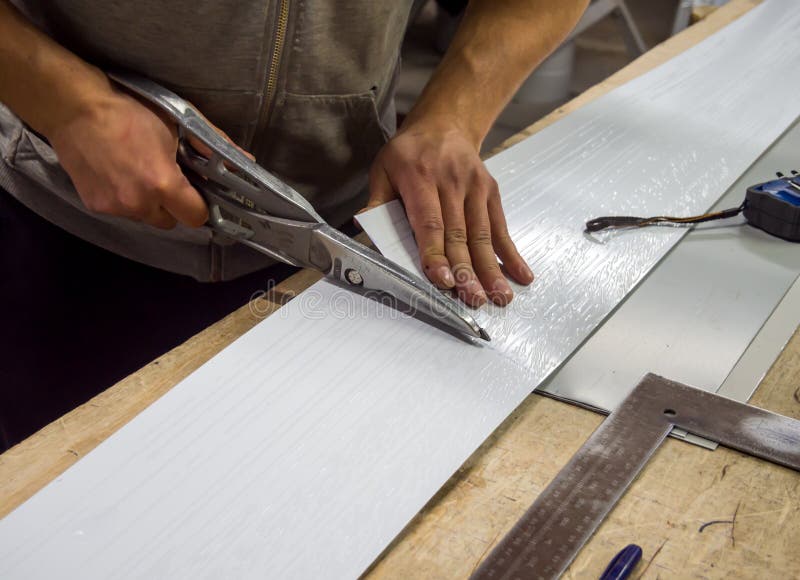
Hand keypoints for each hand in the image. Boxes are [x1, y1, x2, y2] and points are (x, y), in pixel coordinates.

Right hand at [47, 84, 208, 229]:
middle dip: (173, 205)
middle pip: (170, 221)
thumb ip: (211, 145)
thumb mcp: (176, 123)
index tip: (196, 192)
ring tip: (139, 174)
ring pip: (145, 217)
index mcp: (163, 184)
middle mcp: (139, 202)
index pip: (195, 217)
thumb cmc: (128, 111)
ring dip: (148, 203)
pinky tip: (119, 175)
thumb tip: (243, 160)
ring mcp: (115, 207)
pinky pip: (122, 211)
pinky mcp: (95, 205)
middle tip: (166, 179)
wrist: (74, 108)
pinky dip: (125, 199)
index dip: (199, 205)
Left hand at [366, 121, 533, 306]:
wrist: (445, 124)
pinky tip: (521, 275)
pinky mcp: (490, 192)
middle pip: (459, 234)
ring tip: (499, 298)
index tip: (443, 280)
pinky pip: (500, 227)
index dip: (436, 254)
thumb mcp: (384, 169)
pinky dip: (510, 254)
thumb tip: (366, 228)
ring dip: (491, 269)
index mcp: (419, 178)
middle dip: (467, 271)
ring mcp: (475, 187)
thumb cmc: (409, 153)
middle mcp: (451, 182)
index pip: (429, 222)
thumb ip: (377, 201)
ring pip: (482, 235)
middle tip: (473, 300)